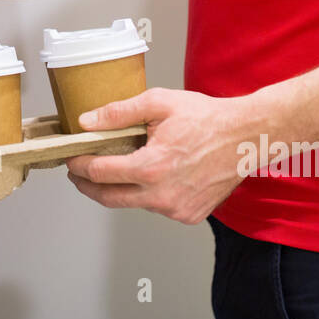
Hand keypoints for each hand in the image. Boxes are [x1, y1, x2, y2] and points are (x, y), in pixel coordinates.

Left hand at [64, 88, 250, 224]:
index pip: (100, 173)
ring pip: (134, 203)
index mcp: (151, 168)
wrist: (246, 137)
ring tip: (117, 167)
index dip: (80, 165)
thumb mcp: (159, 103)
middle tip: (78, 172)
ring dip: (120, 188)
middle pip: (109, 198)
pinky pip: (157, 207)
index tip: (72, 158)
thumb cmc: (207, 118)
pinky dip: (148, 193)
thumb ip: (119, 113)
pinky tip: (152, 175)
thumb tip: (87, 121)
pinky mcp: (189, 215)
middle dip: (88, 185)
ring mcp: (176, 210)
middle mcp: (162, 195)